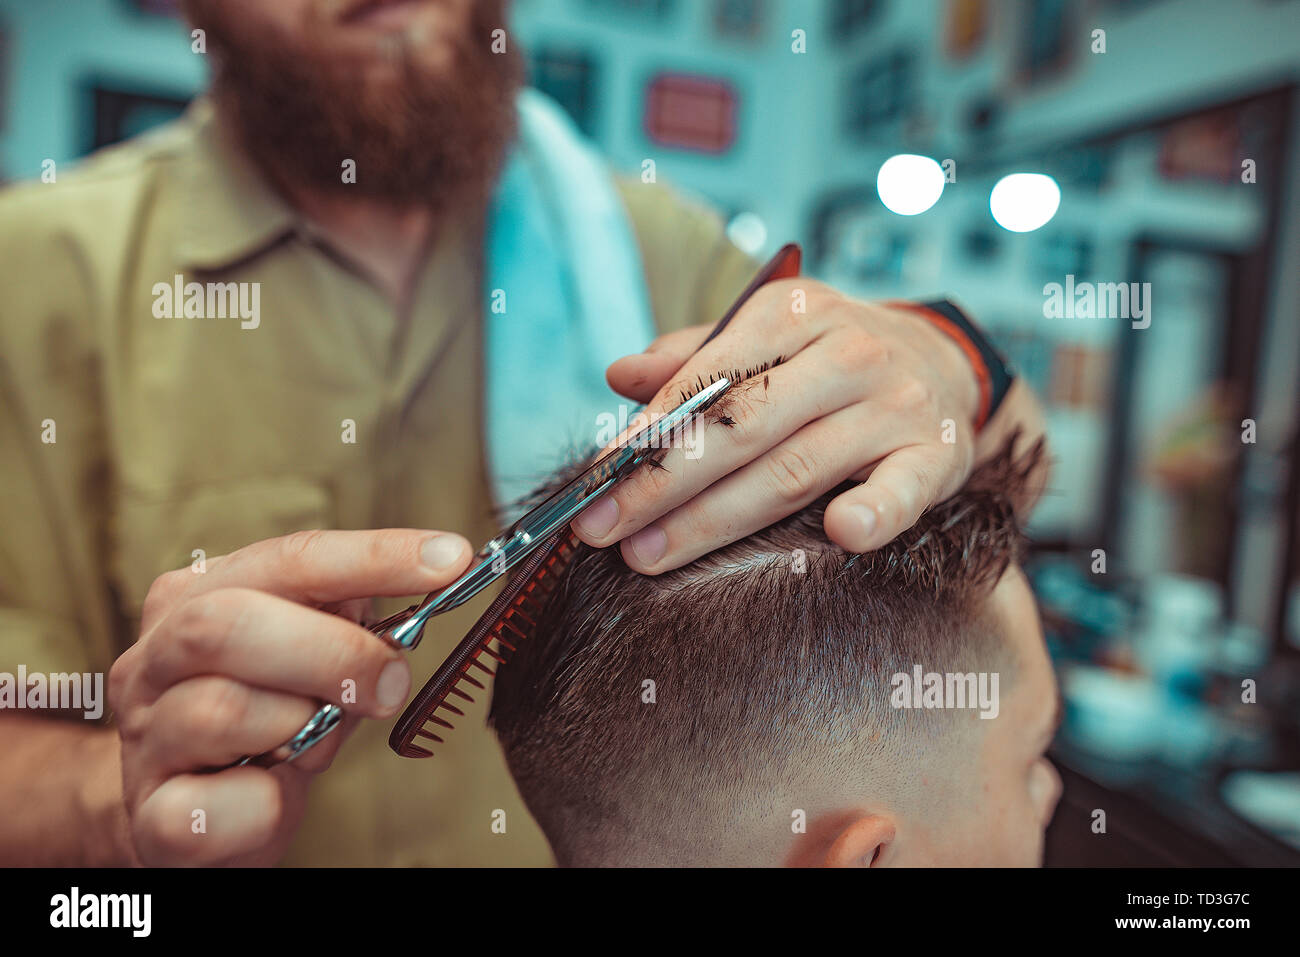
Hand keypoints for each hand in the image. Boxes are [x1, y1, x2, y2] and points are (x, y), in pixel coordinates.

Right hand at [108, 528, 471, 865]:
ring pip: (222, 711)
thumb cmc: (264, 724)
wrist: (192, 818)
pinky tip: (273, 792)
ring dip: (299, 729)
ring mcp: (143, 738)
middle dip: (332, 650)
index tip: (449, 560)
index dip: (374, 556)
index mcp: (193, 600)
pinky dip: (268, 803)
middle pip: (228, 623)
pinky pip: (219, 806)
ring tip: (313, 742)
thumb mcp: (307, 660)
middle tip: (391, 685)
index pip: (288, 559)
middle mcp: (152, 659)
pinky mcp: (152, 818)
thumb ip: (347, 623)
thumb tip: (419, 591)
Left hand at [574, 280, 1043, 571]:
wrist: (948, 364)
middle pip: (741, 427)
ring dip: (717, 519)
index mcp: (791, 314)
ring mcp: (894, 405)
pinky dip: (875, 511)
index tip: (595, 479)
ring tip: (651, 555)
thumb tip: (617, 375)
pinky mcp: (936, 456)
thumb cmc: (830, 358)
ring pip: (795, 468)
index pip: (707, 377)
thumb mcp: (767, 336)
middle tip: (603, 531)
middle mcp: (845, 353)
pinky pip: (902, 490)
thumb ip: (694, 358)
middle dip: (662, 484)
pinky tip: (841, 533)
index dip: (645, 432)